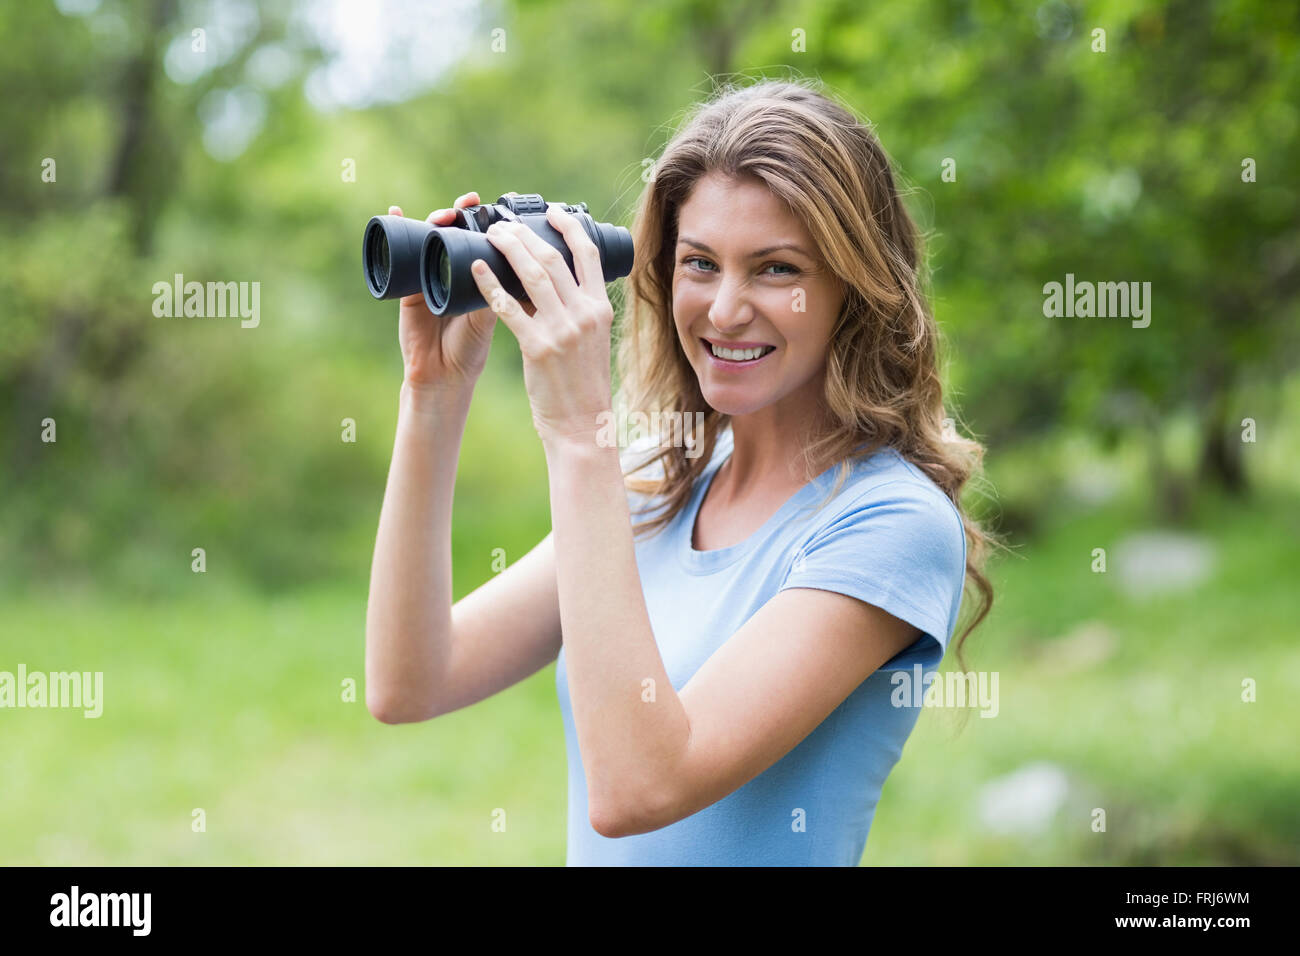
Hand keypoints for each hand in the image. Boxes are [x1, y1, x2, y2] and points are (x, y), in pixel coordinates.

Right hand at [389, 191, 537, 393]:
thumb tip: (519, 267)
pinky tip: (398, 212)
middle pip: (455, 231)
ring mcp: (429, 275)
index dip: (488, 221)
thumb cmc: (470, 349)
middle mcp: (453, 271)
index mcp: (478, 277)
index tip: (499, 207)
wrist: (442, 375)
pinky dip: (399, 229)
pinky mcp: (408, 284)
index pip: (481, 240)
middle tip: (468, 204)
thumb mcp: (489, 317)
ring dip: (434, 217)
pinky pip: (402, 252)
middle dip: (460, 213)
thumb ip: (498, 294)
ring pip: (430, 237)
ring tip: (443, 212)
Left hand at [471, 204, 615, 447]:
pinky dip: (490, 284)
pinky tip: (476, 269)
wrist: (581, 425)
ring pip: (532, 274)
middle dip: (526, 234)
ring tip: (490, 235)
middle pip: (553, 258)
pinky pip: (509, 307)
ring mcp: (562, 330)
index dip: (569, 227)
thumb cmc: (583, 385)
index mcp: (600, 309)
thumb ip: (577, 312)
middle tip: (504, 223)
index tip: (551, 212)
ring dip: (508, 248)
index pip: (588, 255)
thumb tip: (552, 286)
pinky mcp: (538, 348)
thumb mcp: (590, 341)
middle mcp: (584, 314)